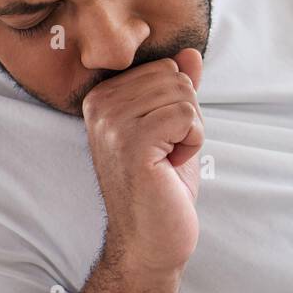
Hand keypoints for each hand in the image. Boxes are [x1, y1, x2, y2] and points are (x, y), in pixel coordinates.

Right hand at [81, 48, 203, 274]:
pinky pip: (186, 116)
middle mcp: (100, 105)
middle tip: (166, 152)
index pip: (166, 67)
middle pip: (176, 77)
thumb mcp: (173, 130)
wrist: (150, 240)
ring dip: (190, 131)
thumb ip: (178, 89)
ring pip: (184, 94)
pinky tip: (170, 166)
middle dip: (187, 116)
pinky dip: (192, 142)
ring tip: (166, 160)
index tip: (160, 140)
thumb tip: (190, 51)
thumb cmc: (162, 187)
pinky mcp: (131, 142)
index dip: (178, 104)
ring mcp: (112, 123)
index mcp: (102, 97)